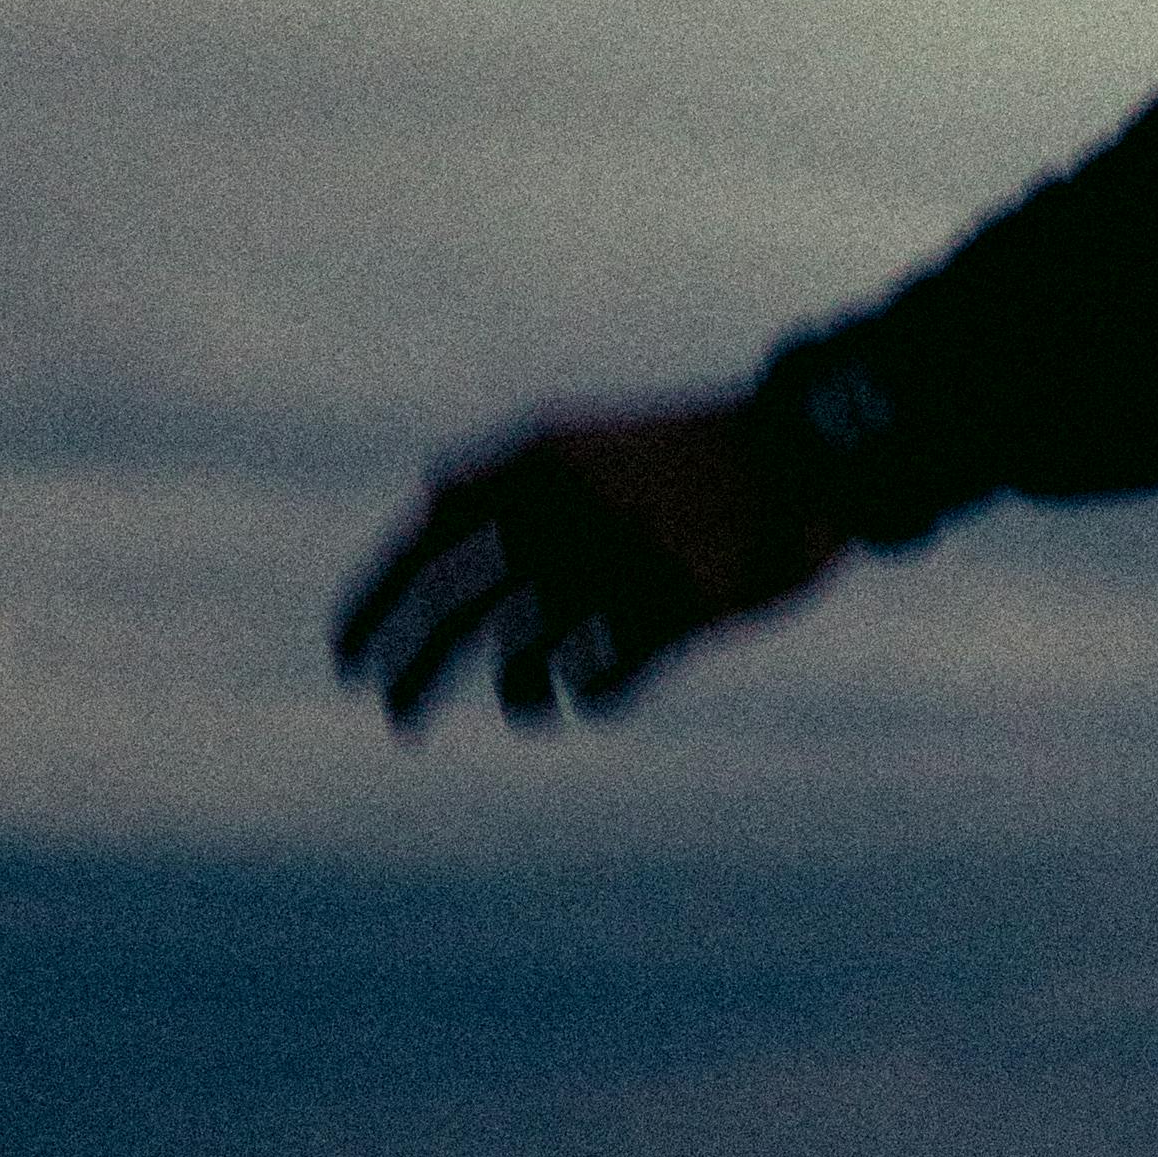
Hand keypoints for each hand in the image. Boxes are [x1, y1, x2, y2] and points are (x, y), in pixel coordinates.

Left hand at [330, 396, 847, 732]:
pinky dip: (586, 699)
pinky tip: (594, 692)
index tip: (345, 659)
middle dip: (409, 674)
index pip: (425, 539)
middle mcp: (566, 505)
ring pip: (523, 660)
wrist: (812, 448)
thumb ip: (508, 462)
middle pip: (452, 609)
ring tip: (527, 706)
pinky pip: (598, 682)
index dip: (372, 602)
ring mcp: (621, 557)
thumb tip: (428, 486)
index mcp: (537, 457)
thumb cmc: (691, 451)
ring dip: (516, 698)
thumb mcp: (592, 436)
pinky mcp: (677, 606)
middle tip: (396, 719)